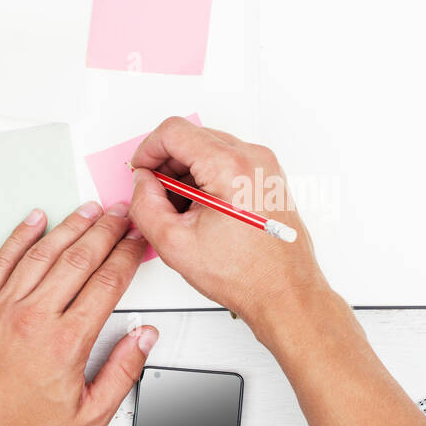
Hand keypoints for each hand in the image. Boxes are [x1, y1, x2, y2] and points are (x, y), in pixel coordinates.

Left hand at [0, 202, 156, 425]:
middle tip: (120, 214)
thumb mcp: (89, 415)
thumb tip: (144, 338)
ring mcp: (3, 308)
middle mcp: (34, 318)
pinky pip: (1, 260)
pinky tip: (36, 220)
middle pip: (79, 258)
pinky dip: (20, 236)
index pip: (107, 283)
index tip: (136, 241)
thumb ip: (123, 373)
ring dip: (70, 226)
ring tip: (89, 210)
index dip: (127, 255)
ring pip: (43, 253)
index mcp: (66, 342)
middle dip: (105, 230)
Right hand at [128, 117, 332, 331]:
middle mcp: (253, 158)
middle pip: (193, 138)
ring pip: (210, 150)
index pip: (174, 131)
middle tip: (156, 196)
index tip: (141, 170)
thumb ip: (144, 205)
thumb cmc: (245, 275)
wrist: (285, 294)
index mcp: (231, 167)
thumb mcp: (175, 243)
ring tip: (182, 212)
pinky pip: (229, 163)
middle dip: (167, 164)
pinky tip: (202, 212)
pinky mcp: (269, 178)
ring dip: (187, 174)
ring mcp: (265, 167)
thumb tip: (142, 183)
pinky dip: (208, 179)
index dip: (148, 150)